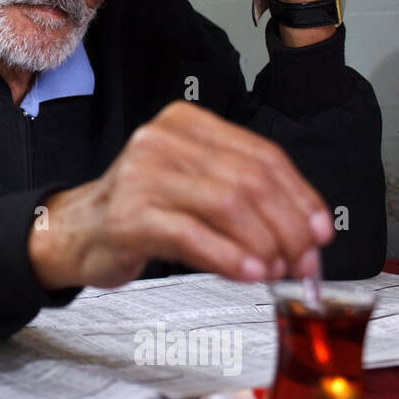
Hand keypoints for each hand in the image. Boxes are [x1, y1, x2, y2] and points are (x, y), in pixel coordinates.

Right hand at [28, 101, 334, 289]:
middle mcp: (162, 140)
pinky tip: (248, 274)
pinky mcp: (128, 215)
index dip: (300, 197)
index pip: (262, 155)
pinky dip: (229, 258)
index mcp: (186, 124)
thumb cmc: (142, 212)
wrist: (78, 233)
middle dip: (287, 227)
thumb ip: (246, 200)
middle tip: (302, 262)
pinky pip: (192, 235)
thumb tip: (307, 237)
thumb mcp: (195, 190)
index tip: (320, 233)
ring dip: (263, 244)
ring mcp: (142, 175)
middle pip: (249, 180)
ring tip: (276, 271)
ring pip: (227, 204)